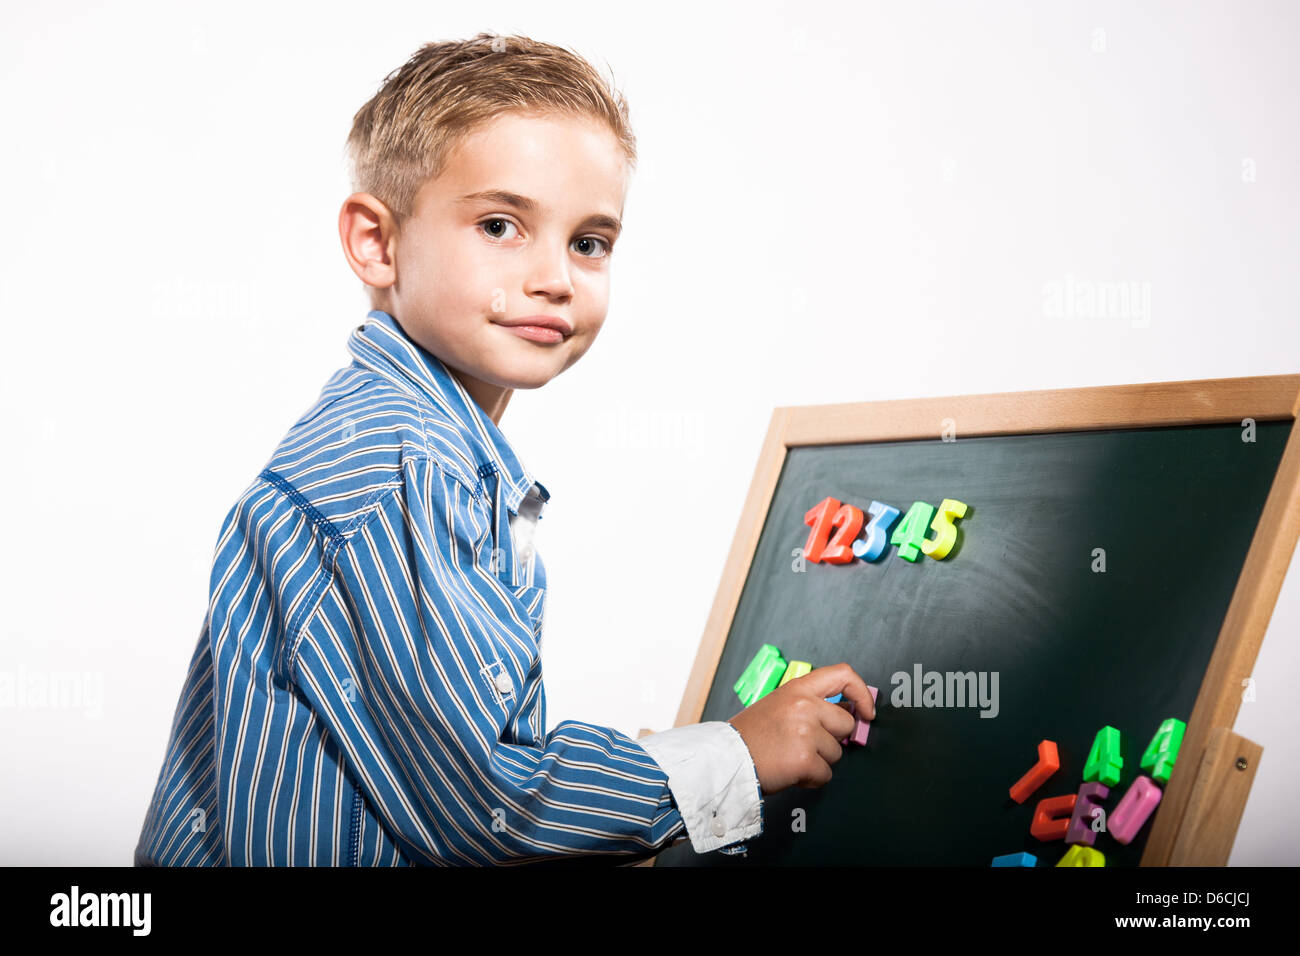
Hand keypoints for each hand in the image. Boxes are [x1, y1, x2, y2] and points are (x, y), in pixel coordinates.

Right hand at [726, 662, 874, 794]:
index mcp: (797, 689)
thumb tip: (849, 712)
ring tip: (790, 756)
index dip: (862, 694)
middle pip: (846, 724)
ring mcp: (805, 732)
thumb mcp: (779, 706)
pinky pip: (825, 774)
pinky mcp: (805, 759)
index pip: (843, 674)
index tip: (866, 712)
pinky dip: (811, 779)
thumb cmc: (749, 736)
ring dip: (818, 761)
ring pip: (836, 753)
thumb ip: (811, 705)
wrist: (725, 759)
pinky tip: (790, 771)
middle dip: (832, 739)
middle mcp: (804, 706)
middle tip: (804, 745)